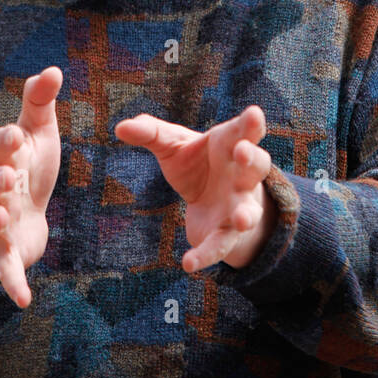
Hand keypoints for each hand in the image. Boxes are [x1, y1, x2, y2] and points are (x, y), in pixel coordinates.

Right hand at [0, 66, 61, 306]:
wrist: (16, 213)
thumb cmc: (26, 167)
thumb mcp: (36, 134)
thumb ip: (40, 103)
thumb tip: (53, 68)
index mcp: (4, 157)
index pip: (0, 144)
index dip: (8, 140)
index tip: (18, 134)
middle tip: (8, 176)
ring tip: (0, 219)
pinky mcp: (4, 252)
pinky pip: (5, 267)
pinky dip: (11, 282)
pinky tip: (23, 300)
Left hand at [115, 105, 277, 271]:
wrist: (209, 199)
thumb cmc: (195, 162)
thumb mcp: (172, 145)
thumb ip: (150, 133)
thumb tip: (120, 126)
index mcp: (231, 144)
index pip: (245, 131)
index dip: (251, 123)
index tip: (253, 114)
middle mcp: (241, 174)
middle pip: (256, 165)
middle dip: (251, 158)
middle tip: (242, 151)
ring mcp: (239, 205)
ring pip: (249, 210)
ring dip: (246, 214)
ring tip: (241, 219)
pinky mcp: (226, 234)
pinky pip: (220, 246)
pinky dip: (206, 256)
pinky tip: (188, 264)